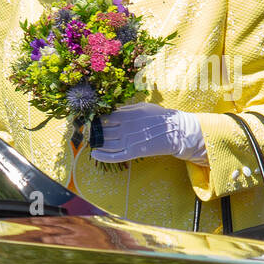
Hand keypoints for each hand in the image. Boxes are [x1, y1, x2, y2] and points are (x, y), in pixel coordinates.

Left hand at [89, 103, 206, 163]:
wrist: (175, 131)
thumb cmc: (160, 117)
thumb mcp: (142, 107)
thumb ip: (126, 110)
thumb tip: (113, 111)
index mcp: (126, 115)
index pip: (104, 117)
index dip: (96, 119)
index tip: (91, 121)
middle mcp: (125, 127)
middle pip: (102, 130)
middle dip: (93, 131)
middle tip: (87, 132)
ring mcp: (128, 141)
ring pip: (106, 143)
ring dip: (96, 143)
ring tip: (91, 142)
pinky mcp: (133, 152)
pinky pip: (114, 156)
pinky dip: (103, 156)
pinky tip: (94, 154)